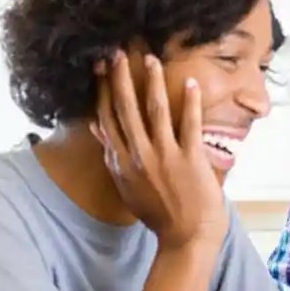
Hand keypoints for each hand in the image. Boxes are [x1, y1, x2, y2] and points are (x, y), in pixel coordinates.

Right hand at [91, 51, 225, 250]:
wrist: (186, 236)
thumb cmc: (160, 213)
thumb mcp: (127, 186)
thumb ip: (113, 157)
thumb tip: (99, 130)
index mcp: (122, 161)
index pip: (107, 119)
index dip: (102, 92)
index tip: (100, 69)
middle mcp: (139, 156)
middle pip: (125, 110)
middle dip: (120, 79)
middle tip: (118, 53)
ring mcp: (164, 156)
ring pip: (154, 111)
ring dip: (151, 82)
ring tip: (150, 59)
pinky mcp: (190, 159)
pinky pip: (189, 124)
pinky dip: (190, 102)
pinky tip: (190, 83)